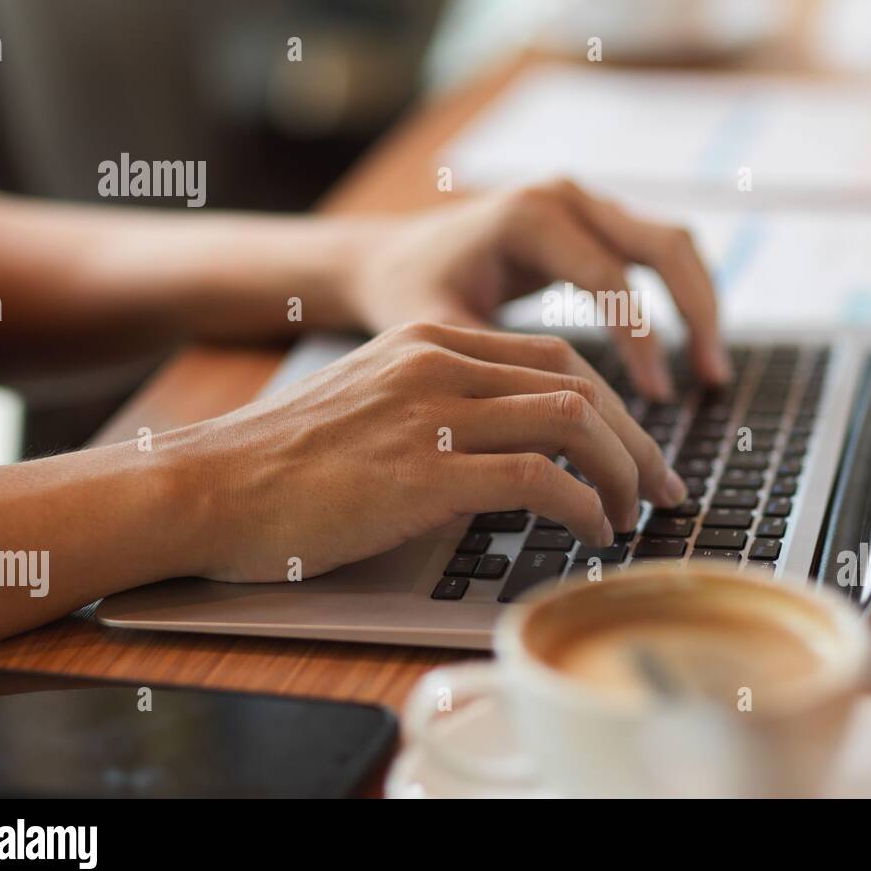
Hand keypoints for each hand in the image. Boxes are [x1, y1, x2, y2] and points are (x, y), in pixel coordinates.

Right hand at [188, 321, 688, 582]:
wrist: (207, 486)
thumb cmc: (285, 463)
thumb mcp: (374, 406)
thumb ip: (442, 406)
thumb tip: (518, 449)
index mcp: (430, 340)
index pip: (555, 357)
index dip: (613, 405)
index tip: (638, 450)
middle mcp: (439, 361)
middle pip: (579, 382)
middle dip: (637, 439)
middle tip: (664, 487)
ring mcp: (433, 411)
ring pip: (573, 420)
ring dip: (622, 471)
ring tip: (633, 515)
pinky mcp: (424, 470)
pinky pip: (540, 478)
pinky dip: (583, 506)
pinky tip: (591, 530)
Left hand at [333, 179, 731, 399]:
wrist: (392, 256)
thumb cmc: (410, 294)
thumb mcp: (441, 329)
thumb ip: (499, 363)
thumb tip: (561, 421)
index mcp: (528, 217)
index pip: (610, 276)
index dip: (641, 339)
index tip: (656, 398)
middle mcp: (566, 196)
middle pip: (666, 242)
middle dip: (697, 312)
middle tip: (712, 378)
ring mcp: (585, 201)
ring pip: (674, 241)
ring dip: (701, 303)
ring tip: (712, 370)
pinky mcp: (595, 220)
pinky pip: (658, 251)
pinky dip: (682, 296)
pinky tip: (688, 348)